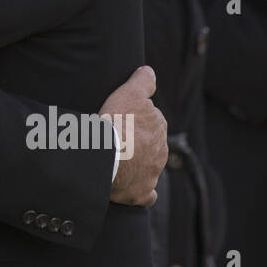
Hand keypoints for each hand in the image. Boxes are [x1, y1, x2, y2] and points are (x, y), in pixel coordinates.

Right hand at [101, 65, 166, 205]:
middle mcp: (160, 152)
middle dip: (139, 143)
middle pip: (150, 145)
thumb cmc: (116, 123)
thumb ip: (142, 81)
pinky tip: (132, 189)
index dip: (135, 119)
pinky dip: (142, 192)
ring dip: (138, 164)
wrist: (106, 156)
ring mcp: (152, 174)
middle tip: (118, 140)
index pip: (151, 121)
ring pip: (148, 167)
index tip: (121, 120)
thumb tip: (149, 71)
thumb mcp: (129, 93)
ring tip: (117, 161)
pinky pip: (146, 194)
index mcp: (159, 128)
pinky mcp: (141, 193)